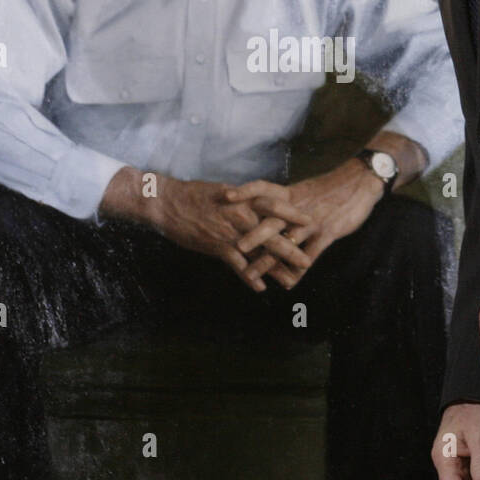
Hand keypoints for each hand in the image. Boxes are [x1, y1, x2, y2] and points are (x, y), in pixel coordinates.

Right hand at [152, 176, 315, 292]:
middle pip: (274, 234)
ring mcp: (232, 232)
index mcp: (245, 200)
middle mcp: (242, 216)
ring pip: (260, 253)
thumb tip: (254, 200)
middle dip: (292, 248)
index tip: (311, 222)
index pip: (276, 207)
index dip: (294, 215)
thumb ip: (242, 199)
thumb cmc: (194, 195)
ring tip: (292, 281)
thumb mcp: (223, 191)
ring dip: (276, 269)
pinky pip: (238, 265)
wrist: (168, 202)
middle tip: (308, 260)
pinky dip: (250, 277)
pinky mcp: (218, 246)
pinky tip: (260, 288)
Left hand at [222, 158, 384, 287]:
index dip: (245, 190)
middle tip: (235, 247)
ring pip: (287, 243)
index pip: (263, 188)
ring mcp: (312, 221)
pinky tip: (288, 283)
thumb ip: (286, 201)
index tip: (225, 195)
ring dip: (268, 261)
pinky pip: (310, 254)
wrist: (361, 181)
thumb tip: (264, 206)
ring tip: (251, 275)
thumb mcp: (305, 190)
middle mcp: (298, 208)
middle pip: (271, 221)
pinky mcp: (328, 233)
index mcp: (291, 194)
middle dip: (252, 235)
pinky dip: (298, 270)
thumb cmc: (332, 186)